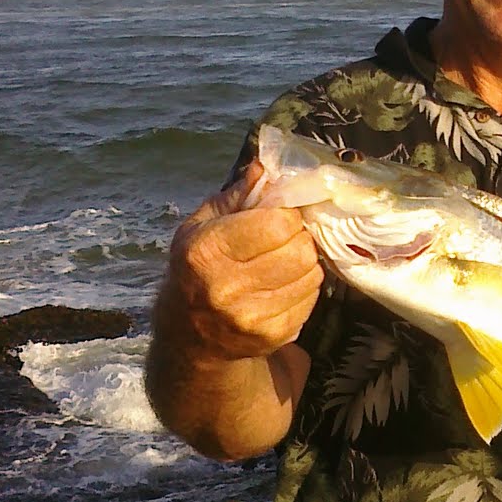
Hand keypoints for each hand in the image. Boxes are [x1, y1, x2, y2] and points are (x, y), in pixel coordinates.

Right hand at [161, 161, 323, 360]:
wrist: (190, 334)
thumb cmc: (198, 266)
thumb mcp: (204, 223)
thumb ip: (238, 194)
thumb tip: (268, 165)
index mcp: (207, 251)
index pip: (279, 224)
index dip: (287, 214)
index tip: (279, 216)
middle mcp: (226, 288)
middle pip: (300, 251)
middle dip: (299, 239)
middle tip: (285, 239)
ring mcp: (251, 318)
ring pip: (312, 275)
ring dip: (305, 263)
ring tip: (283, 261)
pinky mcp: (272, 336)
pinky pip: (311, 299)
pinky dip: (304, 287)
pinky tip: (282, 285)